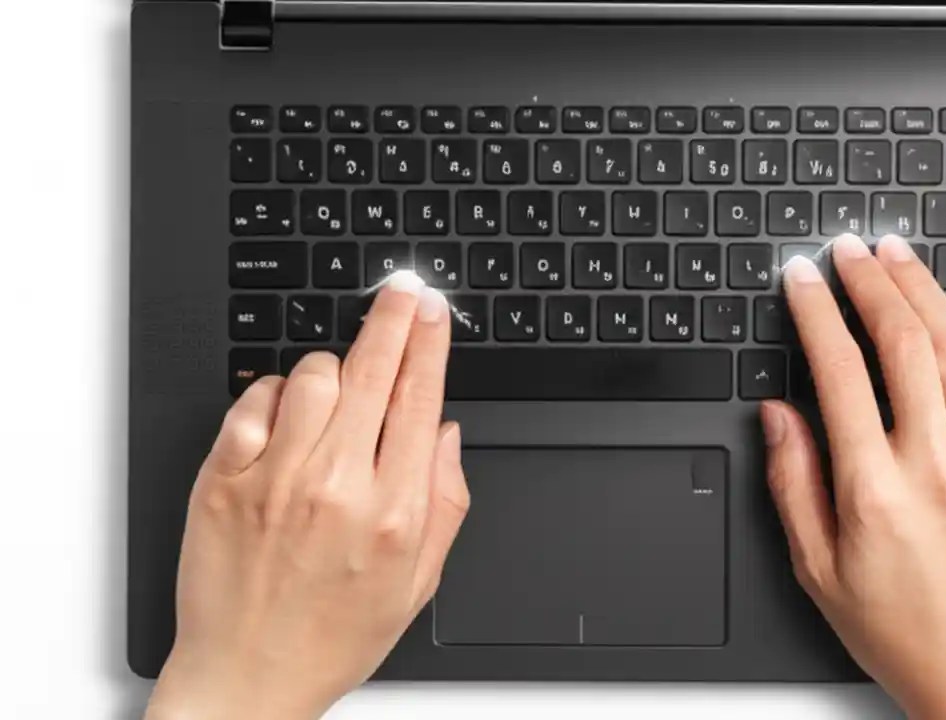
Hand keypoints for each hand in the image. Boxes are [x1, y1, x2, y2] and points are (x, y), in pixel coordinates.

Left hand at [146, 272, 469, 719]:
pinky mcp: (223, 480)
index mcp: (393, 513)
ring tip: (340, 388)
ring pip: (314, 374)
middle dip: (393, 317)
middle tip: (401, 291)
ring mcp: (275, 480)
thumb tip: (443, 430)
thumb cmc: (333, 634)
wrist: (249, 676)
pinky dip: (276, 392)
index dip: (430, 341)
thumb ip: (444, 500)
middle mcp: (336, 488)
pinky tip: (290, 416)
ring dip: (334, 366)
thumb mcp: (418, 581)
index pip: (419, 398)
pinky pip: (255, 400)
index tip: (432, 310)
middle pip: (372, 370)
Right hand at [763, 235, 945, 719]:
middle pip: (902, 340)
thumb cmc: (902, 628)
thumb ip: (792, 482)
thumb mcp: (817, 567)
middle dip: (869, 282)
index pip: (838, 368)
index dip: (814, 309)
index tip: (801, 278)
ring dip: (924, 291)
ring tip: (898, 257)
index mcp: (873, 487)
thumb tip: (778, 413)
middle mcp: (936, 462)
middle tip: (850, 250)